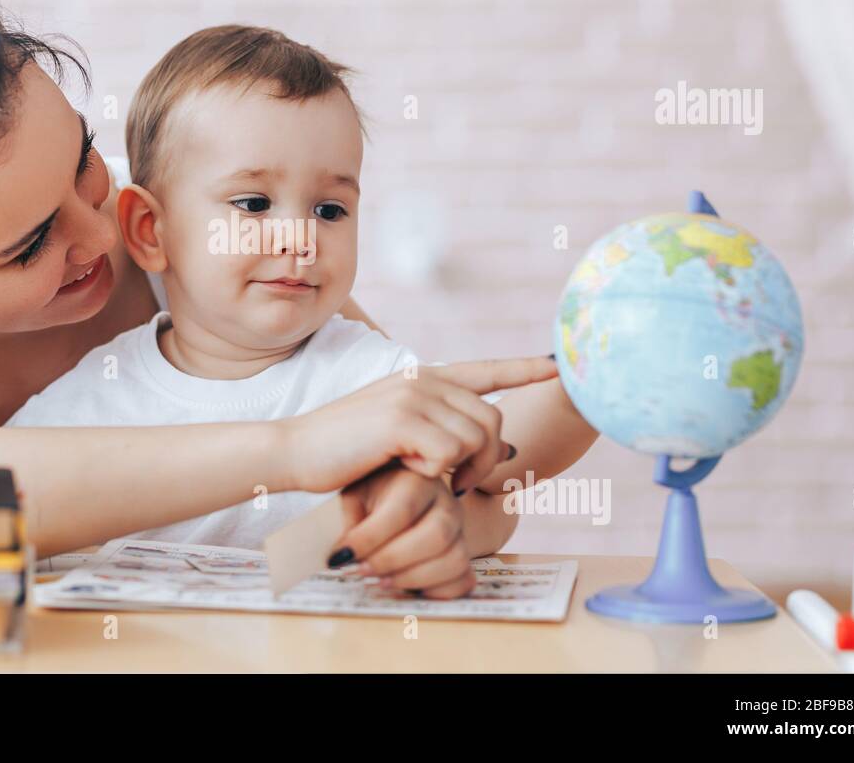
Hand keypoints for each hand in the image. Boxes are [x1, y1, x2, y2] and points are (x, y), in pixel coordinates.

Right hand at [279, 356, 556, 493]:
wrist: (295, 451)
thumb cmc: (345, 452)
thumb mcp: (400, 434)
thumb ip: (443, 431)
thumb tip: (505, 448)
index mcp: (422, 377)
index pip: (485, 369)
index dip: (525, 368)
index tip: (558, 367)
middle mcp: (422, 378)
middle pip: (492, 418)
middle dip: (487, 460)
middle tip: (460, 486)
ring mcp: (412, 395)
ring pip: (477, 438)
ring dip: (464, 471)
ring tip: (432, 480)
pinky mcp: (401, 420)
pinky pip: (451, 453)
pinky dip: (436, 473)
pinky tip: (407, 472)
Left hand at [334, 466, 474, 598]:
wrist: (396, 491)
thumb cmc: (373, 494)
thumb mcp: (355, 496)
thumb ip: (351, 523)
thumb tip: (344, 557)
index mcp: (418, 480)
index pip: (402, 511)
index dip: (370, 539)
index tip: (342, 556)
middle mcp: (447, 502)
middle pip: (436, 536)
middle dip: (393, 561)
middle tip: (362, 571)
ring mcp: (460, 530)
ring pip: (454, 560)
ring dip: (413, 579)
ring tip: (381, 582)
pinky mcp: (465, 554)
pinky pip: (464, 580)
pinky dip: (438, 592)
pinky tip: (409, 589)